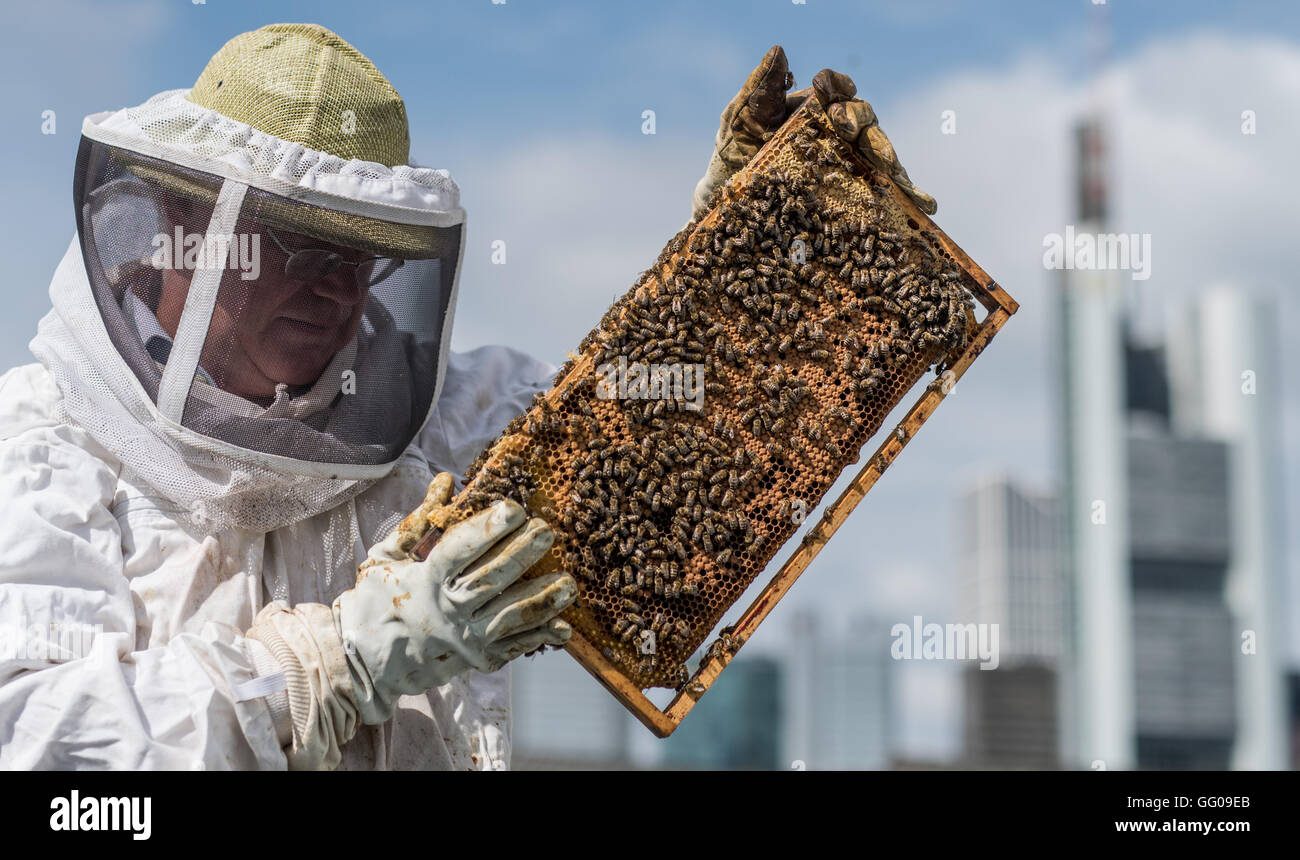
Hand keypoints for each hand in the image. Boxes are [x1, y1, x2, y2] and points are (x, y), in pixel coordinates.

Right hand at [333, 472, 576, 723]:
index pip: (459, 551)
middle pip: (491, 581)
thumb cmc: (377, 601)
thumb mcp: (387, 557)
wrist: (366, 661)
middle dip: (521, 554)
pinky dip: (540, 637)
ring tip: (569, 582)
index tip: (513, 508)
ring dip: (542, 599)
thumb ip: (419, 520)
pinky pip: (514, 647)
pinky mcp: (478, 659)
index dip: (487, 529)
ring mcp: (465, 639)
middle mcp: (447, 611)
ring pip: (510, 617)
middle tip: (546, 532)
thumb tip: (446, 481)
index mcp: (424, 581)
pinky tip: (562, 627)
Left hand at [690, 45, 936, 220]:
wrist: (729, 197)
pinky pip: (884, 187)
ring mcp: (848, 158)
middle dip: (862, 123)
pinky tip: (925, 204)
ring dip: (889, 158)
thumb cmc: (735, 151)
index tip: (826, 92)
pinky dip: (907, 192)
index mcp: (814, 105)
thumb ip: (760, 88)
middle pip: (864, 117)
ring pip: (878, 150)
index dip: (837, 87)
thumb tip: (778, 51)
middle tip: (849, 131)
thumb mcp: (741, 118)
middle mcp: (836, 129)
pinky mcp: (855, 189)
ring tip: (894, 172)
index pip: (837, 88)